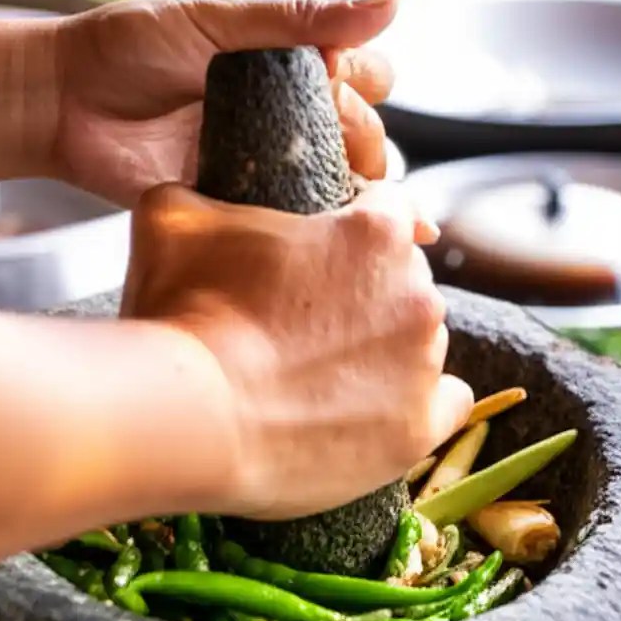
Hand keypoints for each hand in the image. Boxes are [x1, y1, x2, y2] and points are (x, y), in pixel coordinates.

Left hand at [52, 0, 397, 207]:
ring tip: (380, 215)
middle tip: (345, 147)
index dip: (368, 81)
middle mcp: (285, 116)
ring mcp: (265, 166)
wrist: (59, 103)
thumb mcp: (218, 23)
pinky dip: (334, 238)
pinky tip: (376, 249)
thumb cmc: (127, 48)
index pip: (362, 74)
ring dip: (368, 198)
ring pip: (338, 185)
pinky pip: (294, 226)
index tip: (340, 81)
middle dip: (367, 144)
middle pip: (361, 135)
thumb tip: (389, 4)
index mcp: (288, 66)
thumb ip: (300, 21)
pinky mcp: (239, 209)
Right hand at [122, 182, 472, 519]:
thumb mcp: (174, 218)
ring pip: (418, 340)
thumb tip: (199, 194)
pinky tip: (377, 407)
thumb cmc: (183, 313)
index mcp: (375, 231)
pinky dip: (417, 402)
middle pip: (403, 278)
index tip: (322, 250)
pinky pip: (445, 403)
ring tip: (321, 372)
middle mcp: (416, 291)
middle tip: (303, 319)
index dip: (352, 223)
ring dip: (383, 347)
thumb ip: (206, 193)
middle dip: (363, 290)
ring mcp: (422, 363)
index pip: (387, 206)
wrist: (189, 417)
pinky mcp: (419, 427)